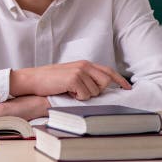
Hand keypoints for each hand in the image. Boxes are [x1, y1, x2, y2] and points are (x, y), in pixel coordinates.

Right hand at [11, 61, 130, 99]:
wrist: (33, 79)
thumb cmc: (51, 80)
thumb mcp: (71, 75)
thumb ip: (86, 78)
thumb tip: (100, 89)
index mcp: (84, 64)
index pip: (108, 71)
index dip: (119, 80)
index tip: (128, 88)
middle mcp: (84, 65)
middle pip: (105, 82)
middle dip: (97, 91)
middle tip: (81, 92)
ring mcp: (79, 71)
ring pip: (94, 92)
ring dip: (84, 96)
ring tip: (70, 91)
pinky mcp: (74, 79)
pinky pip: (84, 95)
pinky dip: (77, 97)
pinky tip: (66, 91)